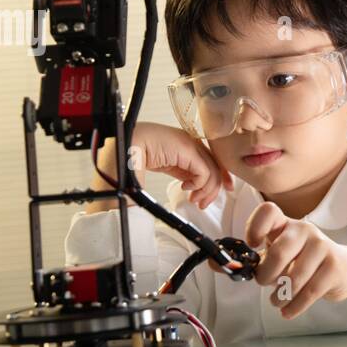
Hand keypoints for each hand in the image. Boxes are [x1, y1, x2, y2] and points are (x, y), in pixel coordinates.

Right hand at [94, 122, 231, 209]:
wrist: (123, 145)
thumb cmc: (137, 155)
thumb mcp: (167, 165)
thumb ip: (183, 172)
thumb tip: (194, 188)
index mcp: (186, 144)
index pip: (213, 160)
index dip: (221, 177)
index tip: (223, 191)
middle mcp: (191, 142)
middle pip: (216, 166)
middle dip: (214, 189)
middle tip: (202, 204)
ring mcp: (190, 144)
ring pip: (212, 171)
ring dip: (206, 191)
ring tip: (194, 200)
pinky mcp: (187, 150)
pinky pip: (204, 172)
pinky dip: (199, 185)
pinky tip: (185, 189)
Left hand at [236, 201, 346, 318]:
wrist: (345, 269)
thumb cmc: (304, 263)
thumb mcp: (281, 255)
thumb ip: (258, 260)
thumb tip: (227, 267)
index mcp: (286, 224)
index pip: (268, 212)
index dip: (255, 227)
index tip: (253, 245)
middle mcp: (305, 230)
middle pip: (279, 253)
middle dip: (266, 275)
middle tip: (264, 283)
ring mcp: (322, 247)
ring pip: (294, 278)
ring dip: (280, 296)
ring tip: (277, 301)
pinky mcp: (334, 267)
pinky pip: (309, 292)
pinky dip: (295, 306)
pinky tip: (288, 311)